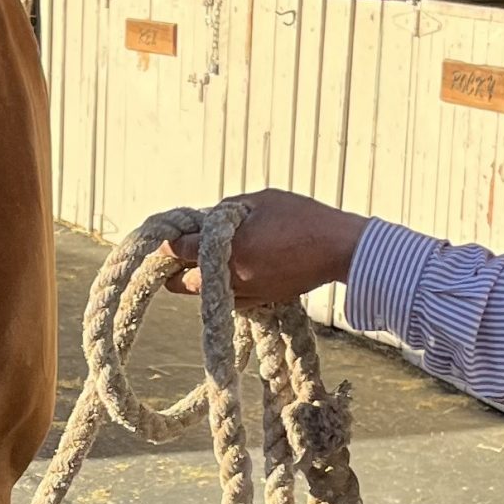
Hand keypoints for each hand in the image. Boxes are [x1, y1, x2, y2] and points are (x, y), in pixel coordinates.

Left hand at [165, 190, 365, 304]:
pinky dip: (220, 286)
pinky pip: (228, 298)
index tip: (166, 236)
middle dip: (173, 268)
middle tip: (178, 252)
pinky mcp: (260, 301)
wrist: (338, 248)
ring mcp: (245, 293)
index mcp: (226, 248)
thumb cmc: (300, 217)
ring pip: (203, 296)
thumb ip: (225, 211)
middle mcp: (231, 277)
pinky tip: (230, 269)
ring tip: (203, 259)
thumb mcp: (258, 201)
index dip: (167, 242)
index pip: (178, 250)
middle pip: (181, 284)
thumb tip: (203, 222)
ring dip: (196, 280)